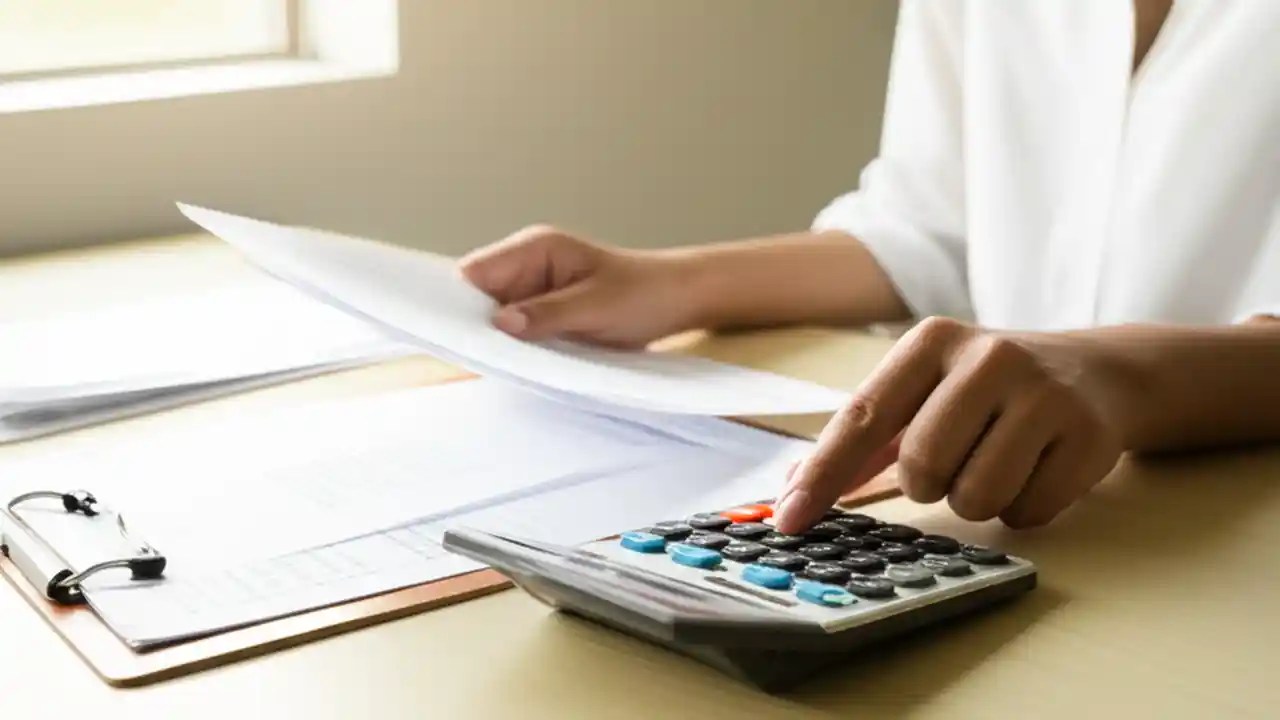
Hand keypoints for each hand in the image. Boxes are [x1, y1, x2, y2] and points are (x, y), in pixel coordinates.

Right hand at [459, 226, 696, 347]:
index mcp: (535, 248)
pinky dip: (515, 348)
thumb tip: (499, 323)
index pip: (474, 271)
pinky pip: (516, 331)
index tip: (455, 335)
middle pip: (477, 297)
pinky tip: (518, 365)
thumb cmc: (645, 294)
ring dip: (497, 341)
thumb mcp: (597, 307)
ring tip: (502, 365)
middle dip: (476, 326)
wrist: (679, 301)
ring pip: (494, 318)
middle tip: (479, 359)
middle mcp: (527, 266)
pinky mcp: (544, 314)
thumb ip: (547, 314)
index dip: (457, 302)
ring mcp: (534, 291)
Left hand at [774, 317, 1125, 532]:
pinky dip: (1024, 508)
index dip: (823, 474)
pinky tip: (1038, 469)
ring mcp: (1043, 393)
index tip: (788, 519)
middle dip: (928, 485)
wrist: (1097, 372)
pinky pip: (1028, 511)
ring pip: (976, 497)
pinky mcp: (1088, 434)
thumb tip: (793, 485)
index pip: (862, 417)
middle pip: (922, 467)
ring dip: (977, 500)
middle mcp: (987, 356)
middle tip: (954, 461)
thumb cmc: (987, 390)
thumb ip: (863, 439)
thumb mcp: (924, 391)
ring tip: (998, 461)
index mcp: (931, 342)